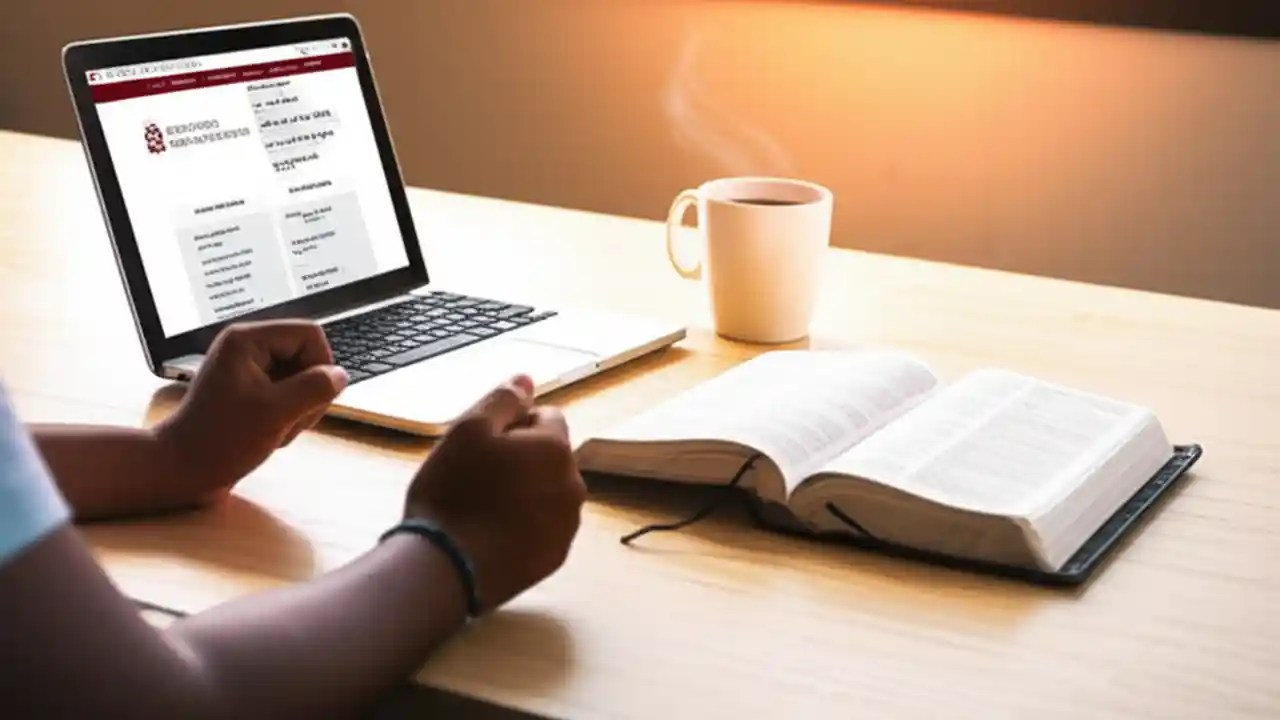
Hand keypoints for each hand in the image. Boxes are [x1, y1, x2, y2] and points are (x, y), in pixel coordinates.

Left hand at [154, 320, 347, 503]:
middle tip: (290, 421)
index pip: (310, 334)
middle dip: (309, 391)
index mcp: (247, 340)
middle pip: (308, 355)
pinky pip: (289, 393)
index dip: (321, 366)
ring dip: (301, 407)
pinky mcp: (250, 390)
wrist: (180, 471)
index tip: (310, 399)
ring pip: (302, 377)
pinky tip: (274, 433)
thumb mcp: (275, 413)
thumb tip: (341, 375)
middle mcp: (247, 347)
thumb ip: (313, 389)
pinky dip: (290, 415)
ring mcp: (248, 369)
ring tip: (278, 430)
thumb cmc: (220, 441)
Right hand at [405, 375, 585, 612]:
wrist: (446, 568)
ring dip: (526, 491)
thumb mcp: (468, 430)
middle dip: (523, 458)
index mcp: (555, 449)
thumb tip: (527, 379)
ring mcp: (567, 525)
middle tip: (479, 475)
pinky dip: (526, 524)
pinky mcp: (555, 557)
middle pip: (549, 456)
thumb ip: (503, 400)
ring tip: (484, 507)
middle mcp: (573, 485)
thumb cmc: (453, 493)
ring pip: (548, 492)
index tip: (483, 444)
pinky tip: (493, 533)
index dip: (513, 424)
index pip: (545, 417)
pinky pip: (544, 527)